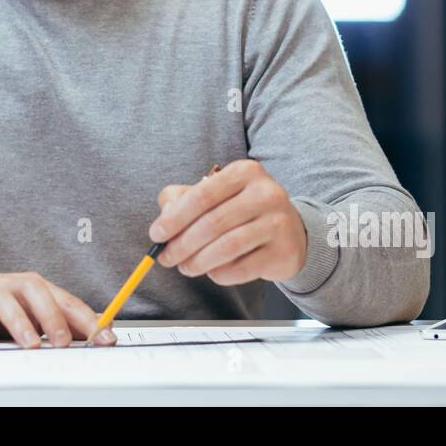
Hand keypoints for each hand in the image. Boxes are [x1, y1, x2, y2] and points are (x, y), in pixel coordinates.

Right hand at [0, 270, 116, 349]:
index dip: (85, 318)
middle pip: (34, 291)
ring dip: (20, 324)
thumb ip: (64, 316)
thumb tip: (102, 328)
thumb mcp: (33, 306)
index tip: (104, 337)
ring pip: (4, 303)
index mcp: (34, 286)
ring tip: (32, 345)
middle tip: (63, 342)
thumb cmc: (0, 303)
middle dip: (51, 316)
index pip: (64, 299)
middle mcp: (12, 287)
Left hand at [149, 159, 307, 285]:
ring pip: (227, 247)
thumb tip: (163, 221)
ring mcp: (278, 222)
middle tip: (166, 258)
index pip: (202, 195)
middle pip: (213, 223)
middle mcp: (266, 193)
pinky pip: (242, 268)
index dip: (175, 218)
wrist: (289, 232)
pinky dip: (220, 274)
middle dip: (182, 244)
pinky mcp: (284, 251)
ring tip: (185, 268)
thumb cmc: (241, 210)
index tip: (156, 235)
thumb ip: (182, 199)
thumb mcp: (214, 194)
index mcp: (245, 171)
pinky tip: (212, 272)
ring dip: (198, 262)